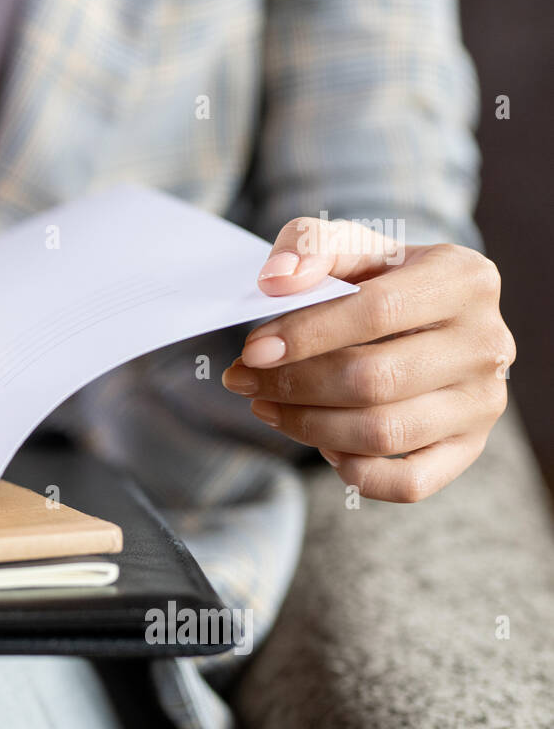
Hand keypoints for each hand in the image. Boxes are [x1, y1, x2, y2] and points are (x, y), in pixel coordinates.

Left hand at [221, 217, 514, 502]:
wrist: (424, 317)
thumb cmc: (377, 279)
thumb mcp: (347, 246)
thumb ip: (308, 246)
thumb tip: (276, 281)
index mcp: (463, 279)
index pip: (377, 312)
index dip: (306, 335)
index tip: (252, 350)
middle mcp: (486, 342)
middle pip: (375, 380)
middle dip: (293, 385)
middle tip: (243, 380)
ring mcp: (483, 401)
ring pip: (384, 433)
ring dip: (308, 427)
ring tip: (265, 406)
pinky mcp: (469, 447)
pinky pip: (409, 483)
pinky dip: (356, 473)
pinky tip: (322, 444)